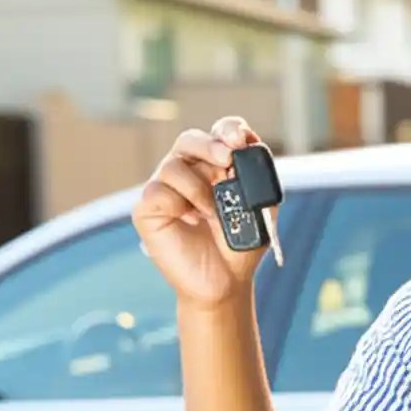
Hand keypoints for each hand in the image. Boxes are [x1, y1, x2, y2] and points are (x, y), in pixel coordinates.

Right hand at [132, 116, 269, 307]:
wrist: (227, 280)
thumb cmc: (242, 243)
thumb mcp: (261, 206)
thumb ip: (258, 175)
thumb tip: (248, 145)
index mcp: (216, 165)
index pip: (219, 132)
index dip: (228, 129)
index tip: (241, 140)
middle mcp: (189, 171)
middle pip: (190, 139)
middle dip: (209, 145)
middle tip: (227, 159)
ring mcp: (166, 188)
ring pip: (172, 165)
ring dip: (198, 187)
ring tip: (213, 213)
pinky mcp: (149, 209)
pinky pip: (156, 192)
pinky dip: (178, 204)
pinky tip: (191, 220)